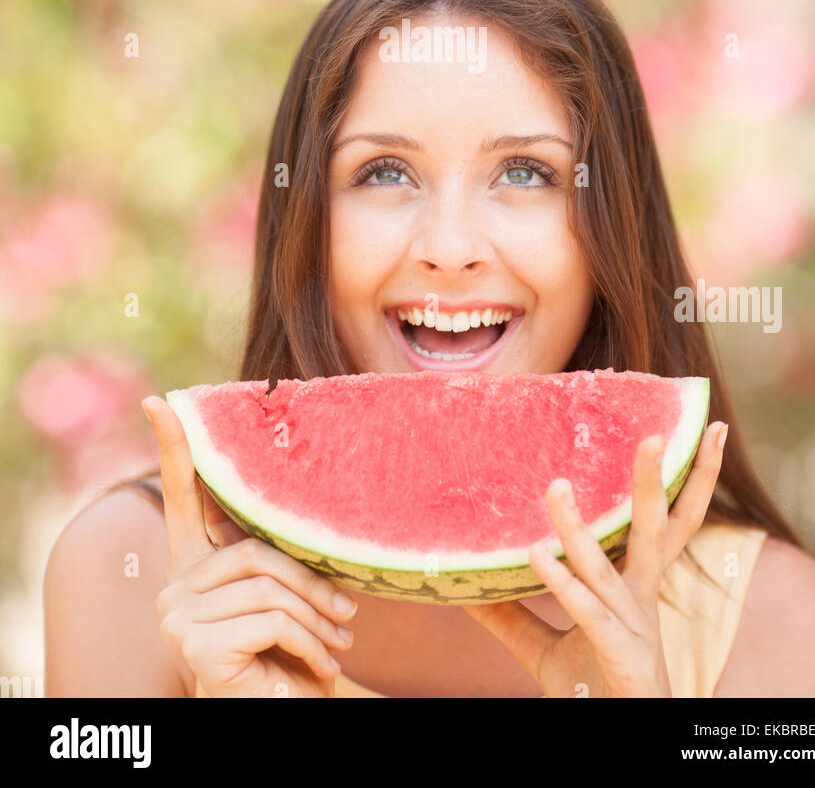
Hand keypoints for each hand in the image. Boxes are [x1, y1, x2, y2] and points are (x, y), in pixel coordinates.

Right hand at [142, 395, 357, 697]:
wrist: (283, 719)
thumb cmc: (290, 657)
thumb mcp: (288, 595)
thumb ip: (278, 552)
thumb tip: (303, 497)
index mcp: (196, 565)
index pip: (183, 497)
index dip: (176, 447)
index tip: (161, 400)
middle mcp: (175, 586)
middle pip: (256, 550)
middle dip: (311, 582)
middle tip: (349, 613)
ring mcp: (176, 616)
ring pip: (267, 584)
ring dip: (316, 618)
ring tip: (338, 643)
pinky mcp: (193, 644)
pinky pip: (270, 618)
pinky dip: (307, 641)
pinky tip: (317, 667)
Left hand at [463, 420, 727, 698]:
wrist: (622, 739)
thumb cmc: (594, 689)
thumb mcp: (546, 648)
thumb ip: (511, 615)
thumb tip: (463, 584)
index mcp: (635, 587)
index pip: (668, 522)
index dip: (691, 478)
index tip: (704, 429)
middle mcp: (641, 599)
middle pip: (656, 530)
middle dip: (656, 482)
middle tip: (654, 433)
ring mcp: (634, 628)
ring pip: (607, 568)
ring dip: (580, 528)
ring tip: (555, 485)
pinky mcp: (621, 658)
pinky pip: (590, 614)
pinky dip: (565, 585)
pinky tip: (539, 555)